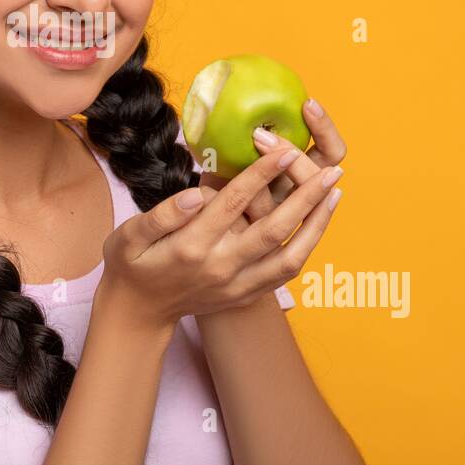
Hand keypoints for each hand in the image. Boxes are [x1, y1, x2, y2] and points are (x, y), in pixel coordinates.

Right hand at [99, 143, 344, 327]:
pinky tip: (317, 224)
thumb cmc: (130, 266)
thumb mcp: (128, 236)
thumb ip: (162, 215)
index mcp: (192, 246)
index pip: (234, 203)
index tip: (285, 150)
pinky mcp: (245, 294)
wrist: (137, 314)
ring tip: (335, 194)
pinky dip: (307, 248)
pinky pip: (285, 273)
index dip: (262, 174)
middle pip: (274, 229)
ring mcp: (237, 285)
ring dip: (316, 225)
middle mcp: (221, 267)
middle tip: (331, 169)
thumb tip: (197, 194)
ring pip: (289, 256)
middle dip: (306, 198)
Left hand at [199, 95, 347, 222]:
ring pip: (273, 204)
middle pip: (311, 178)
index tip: (307, 104)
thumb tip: (249, 89)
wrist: (193, 223)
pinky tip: (206, 189)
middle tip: (259, 135)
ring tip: (223, 168)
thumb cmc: (218, 178)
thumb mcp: (237, 152)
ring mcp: (270, 223)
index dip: (325, 130)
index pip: (332, 152)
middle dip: (288, 152)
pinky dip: (222, 197)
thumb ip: (253, 132)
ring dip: (254, 178)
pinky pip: (239, 216)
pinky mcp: (243, 239)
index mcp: (300, 176)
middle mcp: (292, 201)